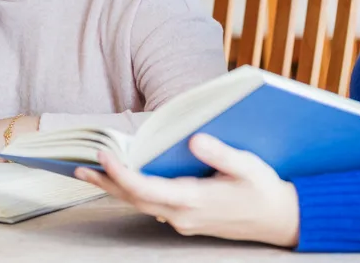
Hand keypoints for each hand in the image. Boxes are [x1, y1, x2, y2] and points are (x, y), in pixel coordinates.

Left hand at [75, 133, 300, 247]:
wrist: (281, 220)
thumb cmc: (265, 190)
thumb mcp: (248, 166)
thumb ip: (220, 153)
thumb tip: (194, 139)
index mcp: (194, 200)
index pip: (146, 188)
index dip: (121, 173)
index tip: (103, 156)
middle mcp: (183, 214)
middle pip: (134, 198)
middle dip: (106, 182)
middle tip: (78, 168)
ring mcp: (183, 220)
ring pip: (141, 204)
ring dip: (116, 188)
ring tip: (91, 172)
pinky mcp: (187, 219)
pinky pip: (153, 205)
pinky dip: (134, 192)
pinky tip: (125, 180)